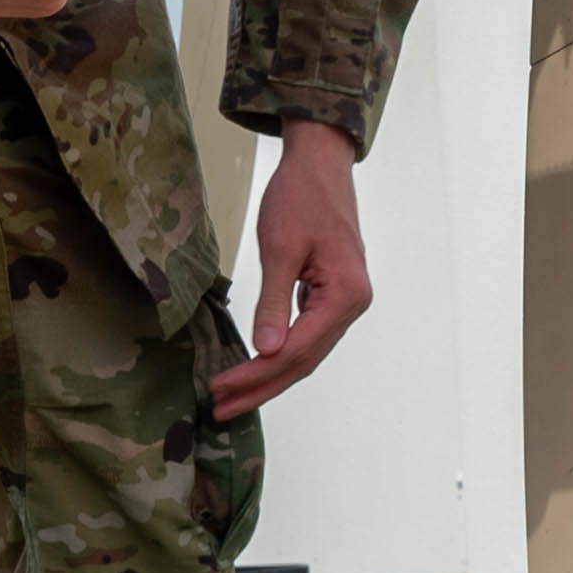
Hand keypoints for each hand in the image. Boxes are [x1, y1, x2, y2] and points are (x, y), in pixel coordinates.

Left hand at [211, 123, 371, 417]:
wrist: (320, 163)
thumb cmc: (299, 197)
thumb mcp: (279, 249)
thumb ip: (273, 302)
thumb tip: (266, 350)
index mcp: (345, 296)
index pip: (297, 350)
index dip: (256, 374)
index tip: (220, 389)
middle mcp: (353, 305)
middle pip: (304, 361)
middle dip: (261, 387)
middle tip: (221, 409)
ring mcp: (345, 301)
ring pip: (307, 353)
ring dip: (269, 376)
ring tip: (233, 397)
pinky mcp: (333, 294)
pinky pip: (307, 335)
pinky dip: (280, 354)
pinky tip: (255, 366)